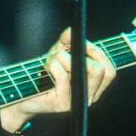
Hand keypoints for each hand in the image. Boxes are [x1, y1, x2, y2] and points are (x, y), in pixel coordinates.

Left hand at [0, 27, 116, 130]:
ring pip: (85, 72)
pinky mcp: (62, 104)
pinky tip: (48, 68)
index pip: (110, 70)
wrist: (26, 93)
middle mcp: (90, 97)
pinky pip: (65, 77)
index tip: (82, 42)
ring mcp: (77, 102)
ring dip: (65, 58)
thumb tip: (71, 31)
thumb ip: (66, 40)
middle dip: (82, 53)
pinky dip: (55, 66)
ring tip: (52, 62)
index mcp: (95, 87)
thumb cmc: (46, 73)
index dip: (98, 52)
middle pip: (102, 70)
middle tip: (63, 52)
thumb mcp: (58, 52)